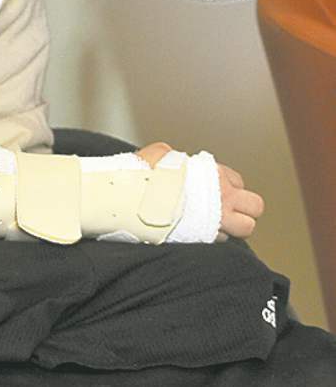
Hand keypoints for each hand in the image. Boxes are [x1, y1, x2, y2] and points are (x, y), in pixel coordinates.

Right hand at [137, 141, 264, 239]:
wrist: (138, 201)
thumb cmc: (147, 177)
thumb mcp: (160, 154)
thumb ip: (173, 157)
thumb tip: (168, 158)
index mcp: (214, 174)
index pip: (239, 182)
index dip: (230, 188)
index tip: (217, 191)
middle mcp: (222, 197)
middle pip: (256, 206)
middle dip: (246, 210)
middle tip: (229, 211)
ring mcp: (218, 219)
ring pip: (246, 229)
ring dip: (234, 227)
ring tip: (216, 224)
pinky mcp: (207, 238)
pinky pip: (222, 241)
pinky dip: (215, 237)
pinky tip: (199, 231)